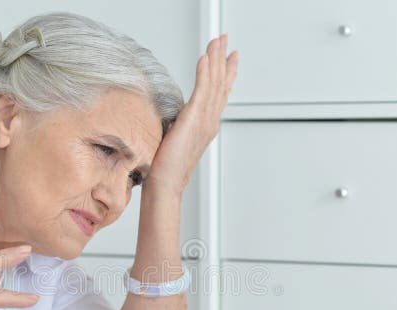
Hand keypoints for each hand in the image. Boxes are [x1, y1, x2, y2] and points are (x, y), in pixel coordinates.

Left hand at [147, 34, 238, 195]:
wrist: (167, 182)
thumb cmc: (167, 168)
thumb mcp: (175, 141)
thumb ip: (179, 126)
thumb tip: (173, 118)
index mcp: (207, 126)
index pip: (219, 94)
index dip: (225, 73)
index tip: (229, 57)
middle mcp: (210, 121)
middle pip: (221, 84)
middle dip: (224, 59)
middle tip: (226, 40)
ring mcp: (205, 120)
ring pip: (214, 83)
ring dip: (216, 59)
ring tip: (218, 41)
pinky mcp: (194, 119)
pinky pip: (202, 89)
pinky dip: (204, 72)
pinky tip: (204, 58)